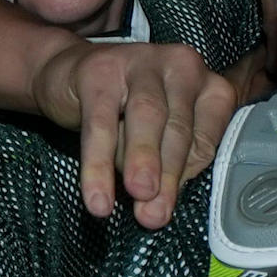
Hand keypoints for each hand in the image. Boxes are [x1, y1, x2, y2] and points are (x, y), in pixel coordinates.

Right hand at [31, 35, 238, 228]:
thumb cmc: (124, 111)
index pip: (207, 137)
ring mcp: (141, 62)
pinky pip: (100, 123)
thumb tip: (156, 210)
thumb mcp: (156, 138)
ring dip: (144, 159)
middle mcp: (182, 66)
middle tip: (156, 214)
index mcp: (206, 85)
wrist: (69, 75)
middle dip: (169, 174)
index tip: (167, 203)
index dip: (189, 174)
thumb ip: (165, 167)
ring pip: (147, 116)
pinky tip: (97, 195)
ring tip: (139, 194)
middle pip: (179, 127)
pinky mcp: (99, 69)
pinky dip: (99, 163)